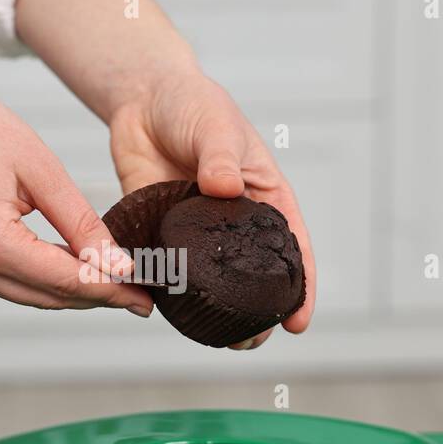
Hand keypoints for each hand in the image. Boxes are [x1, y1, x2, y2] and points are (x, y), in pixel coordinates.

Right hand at [0, 71, 152, 315]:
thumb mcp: (41, 170)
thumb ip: (81, 224)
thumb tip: (117, 265)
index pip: (64, 280)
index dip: (110, 290)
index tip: (145, 297)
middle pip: (49, 296)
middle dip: (98, 298)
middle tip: (141, 297)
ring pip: (31, 296)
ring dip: (73, 293)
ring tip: (117, 286)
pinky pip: (11, 282)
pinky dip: (45, 280)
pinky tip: (76, 271)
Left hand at [107, 70, 315, 348]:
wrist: (143, 100)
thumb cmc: (193, 106)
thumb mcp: (216, 125)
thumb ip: (218, 155)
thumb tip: (222, 187)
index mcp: (265, 198)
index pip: (291, 247)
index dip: (299, 286)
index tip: (297, 322)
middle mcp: (235, 223)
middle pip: (253, 276)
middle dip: (257, 313)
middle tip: (253, 343)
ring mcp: (198, 233)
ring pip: (212, 282)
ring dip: (215, 313)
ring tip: (220, 343)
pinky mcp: (160, 233)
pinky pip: (167, 269)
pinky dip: (168, 293)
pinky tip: (168, 315)